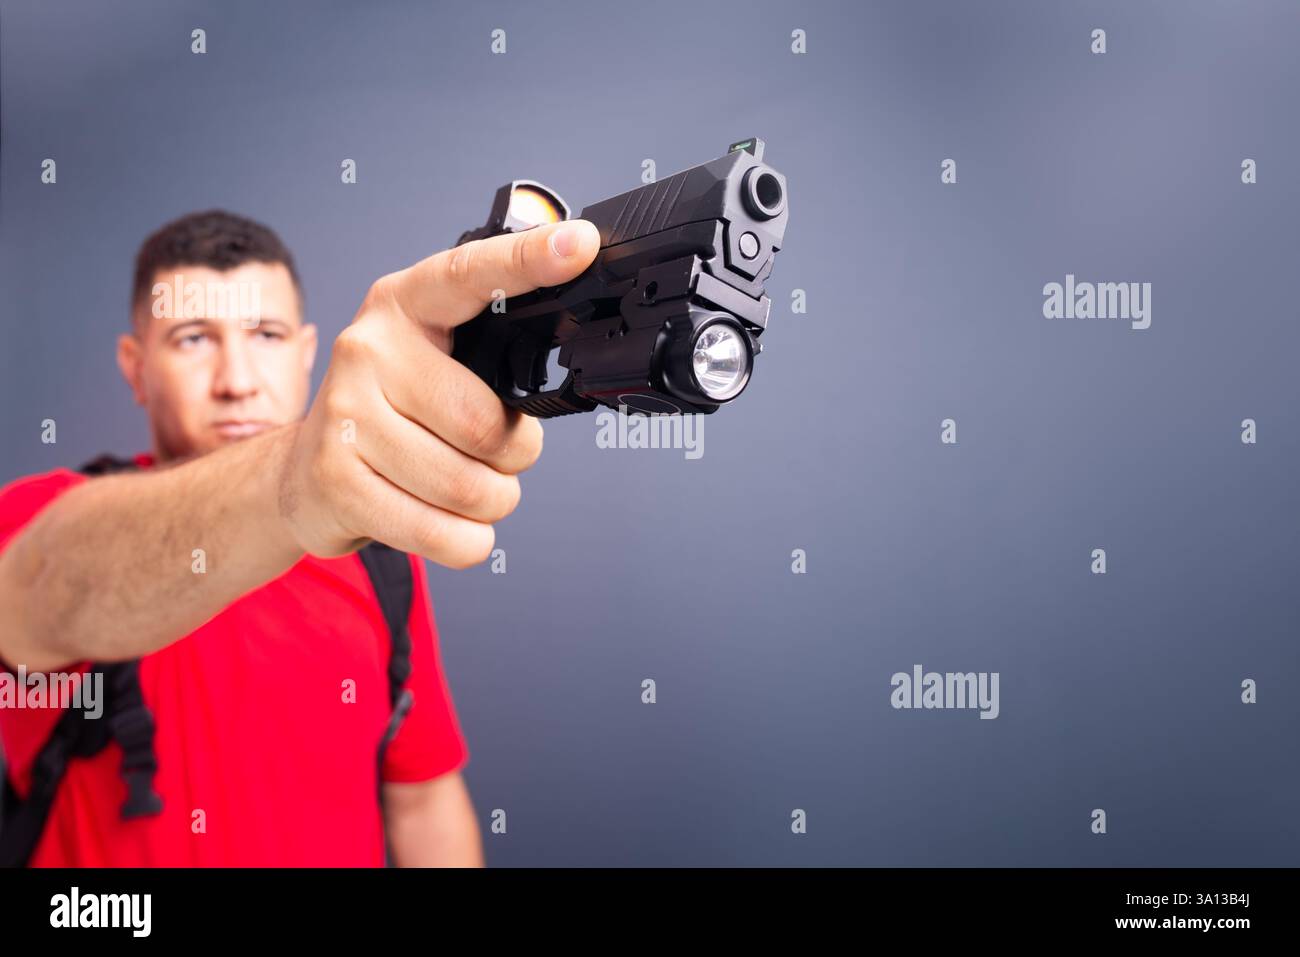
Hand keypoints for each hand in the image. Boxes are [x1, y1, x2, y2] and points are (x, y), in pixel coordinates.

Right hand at [278, 219, 600, 567]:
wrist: (303, 475)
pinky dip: (465, 540)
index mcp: (406, 305)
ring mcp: (345, 416)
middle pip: (487, 426)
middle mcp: (368, 350)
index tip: (579, 245)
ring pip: (471, 488)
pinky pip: (442, 533)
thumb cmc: (392, 415)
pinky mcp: (337, 481)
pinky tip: (449, 522)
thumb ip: (491, 349)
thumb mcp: (435, 362)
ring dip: (491, 503)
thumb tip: (566, 338)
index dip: (528, 260)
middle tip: (494, 455)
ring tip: (468, 487)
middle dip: (514, 457)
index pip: (471, 275)